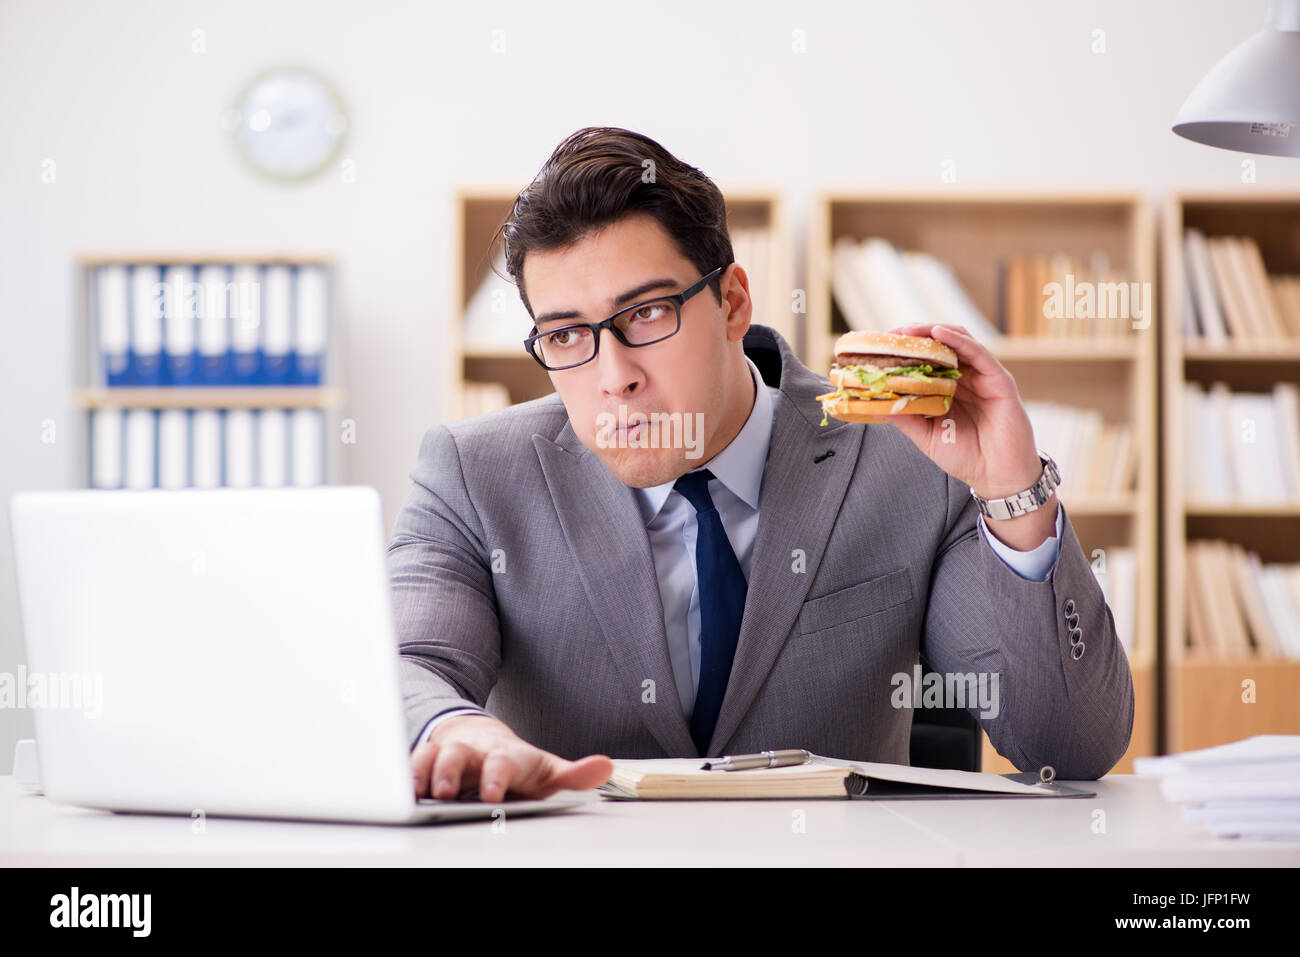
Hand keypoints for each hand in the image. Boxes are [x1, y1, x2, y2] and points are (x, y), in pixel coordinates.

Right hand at [411, 714, 613, 802]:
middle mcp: (474, 752)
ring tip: (421, 793)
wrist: (483, 740)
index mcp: (504, 755)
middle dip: (449, 772)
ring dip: (424, 773)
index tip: (492, 796)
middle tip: (445, 793)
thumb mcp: (546, 772)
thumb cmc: (516, 765)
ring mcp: (448, 755)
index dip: (495, 777)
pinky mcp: (427, 762)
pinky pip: (412, 764)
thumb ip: (573, 775)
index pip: (500, 763)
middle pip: (458, 755)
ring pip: (431, 756)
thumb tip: (606, 767)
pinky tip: (402, 791)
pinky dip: (406, 776)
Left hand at [884, 323, 1055, 549]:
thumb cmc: (966, 456)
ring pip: (960, 341)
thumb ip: (905, 417)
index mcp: (949, 389)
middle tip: (892, 334)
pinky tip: (939, 333)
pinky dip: (959, 340)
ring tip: (910, 330)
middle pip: (942, 345)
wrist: (998, 476)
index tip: (882, 345)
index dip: (906, 350)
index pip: (927, 360)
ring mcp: (983, 377)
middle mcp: (966, 378)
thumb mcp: (926, 435)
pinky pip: (979, 353)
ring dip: (934, 331)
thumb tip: (874, 405)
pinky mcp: (1000, 380)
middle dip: (916, 335)